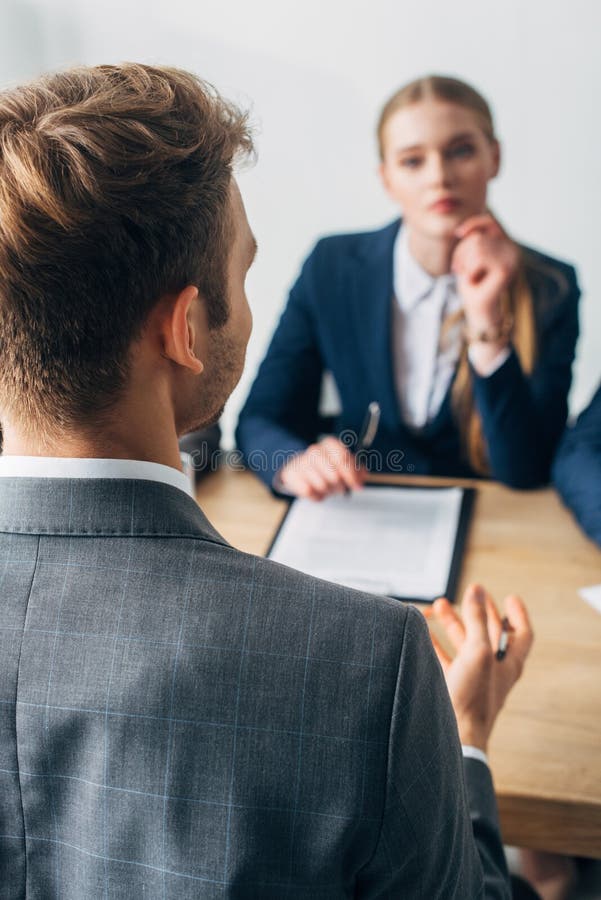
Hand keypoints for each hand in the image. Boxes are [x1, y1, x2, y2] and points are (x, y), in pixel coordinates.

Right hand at [278, 436, 366, 500]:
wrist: (300, 468)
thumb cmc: (326, 468)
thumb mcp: (344, 466)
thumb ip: (357, 470)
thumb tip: (361, 477)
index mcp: (329, 444)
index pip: (342, 458)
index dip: (351, 475)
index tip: (356, 486)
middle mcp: (315, 451)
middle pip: (334, 475)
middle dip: (340, 486)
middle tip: (340, 489)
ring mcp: (302, 462)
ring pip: (322, 485)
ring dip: (328, 491)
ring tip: (327, 489)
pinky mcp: (292, 474)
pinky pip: (308, 491)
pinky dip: (315, 496)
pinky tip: (316, 491)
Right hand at [425, 583, 533, 751]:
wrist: (453, 736)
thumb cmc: (472, 698)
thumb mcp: (478, 651)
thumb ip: (477, 619)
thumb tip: (477, 589)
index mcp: (507, 663)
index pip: (521, 633)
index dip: (517, 614)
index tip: (509, 598)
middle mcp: (491, 670)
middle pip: (490, 634)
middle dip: (478, 613)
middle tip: (471, 595)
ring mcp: (471, 678)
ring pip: (464, 644)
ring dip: (453, 623)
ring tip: (438, 605)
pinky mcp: (451, 686)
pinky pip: (443, 658)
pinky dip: (434, 642)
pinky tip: (422, 632)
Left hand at [452, 214, 518, 343]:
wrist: (478, 310)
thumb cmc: (473, 283)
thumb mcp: (469, 257)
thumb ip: (471, 241)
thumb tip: (460, 232)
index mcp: (506, 243)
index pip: (490, 223)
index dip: (473, 224)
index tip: (458, 234)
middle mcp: (512, 249)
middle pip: (478, 236)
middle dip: (462, 252)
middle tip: (459, 269)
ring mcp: (511, 259)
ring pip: (477, 246)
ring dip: (464, 261)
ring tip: (466, 275)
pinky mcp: (505, 269)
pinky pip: (479, 258)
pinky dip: (469, 269)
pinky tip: (473, 280)